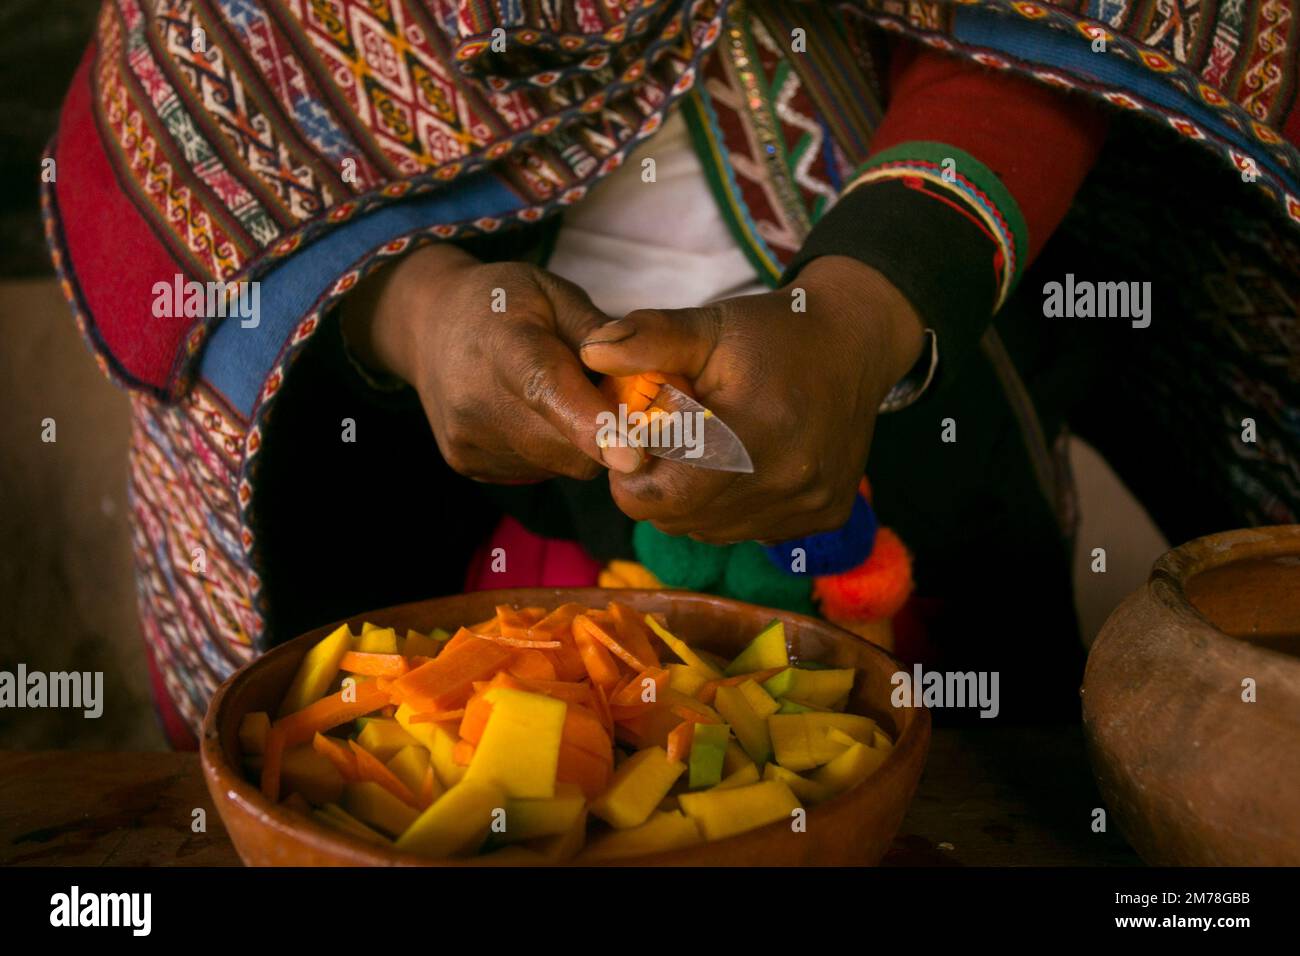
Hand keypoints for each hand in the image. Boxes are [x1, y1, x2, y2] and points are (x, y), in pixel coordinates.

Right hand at [340, 243, 640, 481]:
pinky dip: (550, 449)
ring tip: (557, 397)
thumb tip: (645, 375)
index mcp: (504, 345)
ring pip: (560, 464)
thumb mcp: (554, 293)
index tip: (632, 455)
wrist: (428, 325)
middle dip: (604, 430)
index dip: (593, 425)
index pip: (549, 391)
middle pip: (568, 445)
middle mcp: (477, 401)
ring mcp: (468, 439)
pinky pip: (538, 470)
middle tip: (601, 393)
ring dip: (576, 441)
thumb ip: (599, 333)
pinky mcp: (467, 463)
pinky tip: (530, 415)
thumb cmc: (504, 303)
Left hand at [579, 256, 924, 541]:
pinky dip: (731, 508)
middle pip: (680, 520)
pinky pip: (749, 531)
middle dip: (656, 488)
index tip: (636, 441)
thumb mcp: (708, 325)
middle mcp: (786, 479)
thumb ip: (647, 339)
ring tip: (704, 451)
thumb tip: (589, 352)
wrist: (854, 344)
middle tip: (665, 445)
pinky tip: (743, 466)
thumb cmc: (772, 333)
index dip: (631, 475)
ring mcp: (807, 505)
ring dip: (693, 501)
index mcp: (753, 430)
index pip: (660, 496)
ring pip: (710, 531)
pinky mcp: (823, 517)